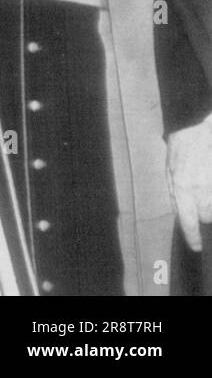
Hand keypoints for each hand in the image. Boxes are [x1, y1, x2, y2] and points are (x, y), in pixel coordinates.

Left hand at [167, 112, 211, 251]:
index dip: (192, 237)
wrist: (201, 129)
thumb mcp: (169, 168)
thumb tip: (178, 211)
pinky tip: (208, 180)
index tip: (196, 247)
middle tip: (199, 196)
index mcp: (182, 187)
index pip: (187, 220)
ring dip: (210, 203)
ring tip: (205, 185)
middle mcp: (200, 190)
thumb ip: (172, 191)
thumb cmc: (183, 147)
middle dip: (202, 212)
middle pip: (205, 216)